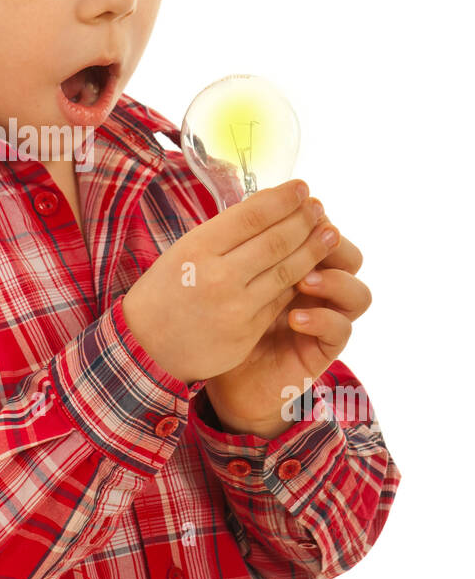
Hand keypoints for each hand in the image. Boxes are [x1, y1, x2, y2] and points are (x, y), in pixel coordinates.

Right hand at [121, 180, 336, 384]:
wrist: (146, 346)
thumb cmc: (165, 290)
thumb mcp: (184, 251)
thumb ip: (222, 233)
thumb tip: (266, 206)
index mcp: (198, 248)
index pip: (252, 216)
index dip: (282, 199)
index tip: (302, 187)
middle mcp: (218, 276)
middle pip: (276, 241)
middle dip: (304, 220)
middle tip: (319, 208)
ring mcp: (235, 307)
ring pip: (286, 271)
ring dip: (312, 250)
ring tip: (328, 233)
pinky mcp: (246, 333)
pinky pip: (280, 300)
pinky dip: (297, 281)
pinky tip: (311, 268)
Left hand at [201, 226, 372, 436]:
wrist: (221, 376)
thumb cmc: (221, 322)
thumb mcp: (229, 281)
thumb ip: (246, 249)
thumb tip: (252, 203)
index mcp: (297, 263)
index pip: (319, 231)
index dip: (311, 217)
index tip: (296, 205)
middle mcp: (318, 289)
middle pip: (349, 256)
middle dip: (330, 243)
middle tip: (312, 234)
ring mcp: (325, 318)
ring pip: (358, 292)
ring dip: (333, 280)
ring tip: (302, 280)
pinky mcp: (324, 349)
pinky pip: (341, 330)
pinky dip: (322, 320)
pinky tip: (295, 318)